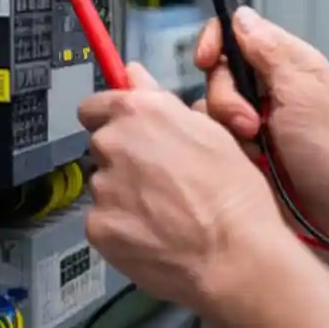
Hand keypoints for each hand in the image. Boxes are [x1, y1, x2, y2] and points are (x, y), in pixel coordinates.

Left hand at [78, 63, 290, 309]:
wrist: (234, 254)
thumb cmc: (233, 191)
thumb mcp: (210, 130)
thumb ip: (159, 100)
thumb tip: (131, 73)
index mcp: (138, 112)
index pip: (94, 107)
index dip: (109, 119)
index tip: (126, 133)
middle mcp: (112, 143)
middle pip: (102, 147)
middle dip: (123, 160)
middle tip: (161, 180)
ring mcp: (102, 187)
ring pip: (104, 186)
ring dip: (124, 195)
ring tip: (164, 213)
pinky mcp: (98, 226)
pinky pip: (103, 221)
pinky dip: (122, 228)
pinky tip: (154, 236)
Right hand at [195, 7, 328, 207]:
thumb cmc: (328, 150)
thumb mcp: (302, 91)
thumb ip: (270, 50)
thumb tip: (241, 15)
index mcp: (286, 62)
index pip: (236, 32)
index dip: (215, 42)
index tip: (205, 61)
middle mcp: (266, 84)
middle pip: (218, 72)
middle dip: (226, 99)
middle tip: (250, 124)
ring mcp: (252, 116)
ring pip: (211, 105)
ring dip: (226, 126)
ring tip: (254, 147)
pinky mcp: (242, 145)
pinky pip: (212, 133)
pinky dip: (224, 144)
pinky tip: (246, 158)